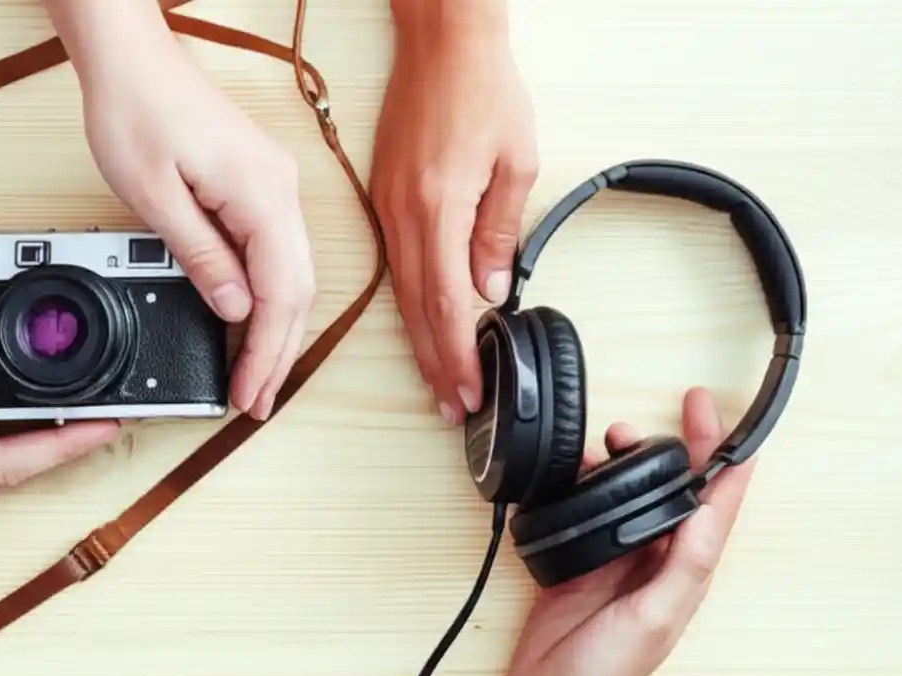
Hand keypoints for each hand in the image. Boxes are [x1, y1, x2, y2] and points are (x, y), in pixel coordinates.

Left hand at [45, 0, 315, 419]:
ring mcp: (274, 185)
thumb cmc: (134, 111)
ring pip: (292, 274)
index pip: (280, 294)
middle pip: (298, 291)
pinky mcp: (259, 184)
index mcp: (261, 194)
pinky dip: (269, 295)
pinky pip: (277, 252)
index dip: (266, 353)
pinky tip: (251, 322)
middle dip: (278, 352)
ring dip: (276, 328)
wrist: (131, 58)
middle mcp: (281, 189)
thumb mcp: (154, 198)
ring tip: (254, 374)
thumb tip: (235, 310)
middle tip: (254, 400)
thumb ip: (200, 258)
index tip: (248, 393)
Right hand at [371, 1, 536, 424]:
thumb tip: (489, 290)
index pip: (445, 302)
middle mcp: (404, 213)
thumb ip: (499, 232)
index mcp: (437, 207)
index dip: (455, 354)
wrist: (442, 44)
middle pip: (417, 307)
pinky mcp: (385, 196)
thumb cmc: (482, 89)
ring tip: (437, 377)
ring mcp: (388, 206)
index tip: (466, 391)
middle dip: (435, 361)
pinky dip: (409, 301)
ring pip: (401, 290)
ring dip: (420, 339)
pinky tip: (420, 322)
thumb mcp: (516, 162)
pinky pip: (395, 263)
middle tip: (450, 406)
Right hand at [498, 388, 756, 675]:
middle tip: (636, 422)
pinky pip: (591, 512)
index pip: (712, 501)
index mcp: (683, 572)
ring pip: (629, 495)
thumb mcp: (653, 616)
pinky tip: (576, 475)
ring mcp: (618, 562)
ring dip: (620, 464)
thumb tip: (707, 509)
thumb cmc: (604, 673)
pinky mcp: (583, 563)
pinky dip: (585, 486)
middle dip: (663, 448)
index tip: (705, 409)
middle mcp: (655, 562)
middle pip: (671, 490)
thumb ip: (684, 563)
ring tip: (603, 443)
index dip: (718, 452)